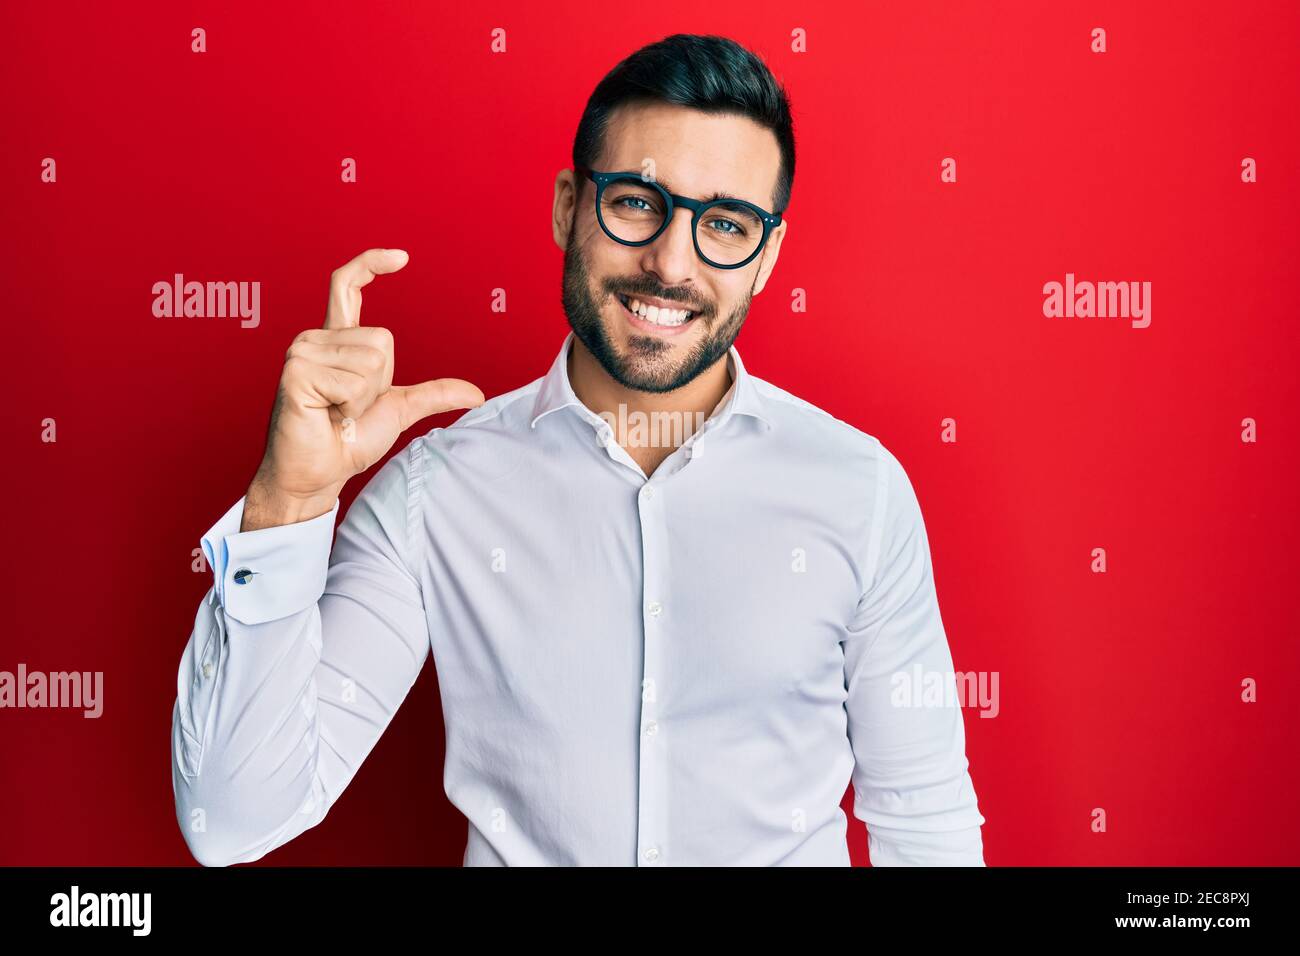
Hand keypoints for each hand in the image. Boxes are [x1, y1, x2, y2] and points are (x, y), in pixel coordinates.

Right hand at [242, 248, 483, 529]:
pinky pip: (352, 382)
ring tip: (337, 410)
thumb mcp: (399, 410)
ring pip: (370, 361)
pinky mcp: (296, 373)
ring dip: (362, 397)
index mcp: (336, 340)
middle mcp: (315, 339)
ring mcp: (302, 353)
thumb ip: (434, 394)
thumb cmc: (348, 440)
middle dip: (379, 381)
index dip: (372, 264)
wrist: (318, 473)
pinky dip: (350, 406)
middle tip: (350, 406)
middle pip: (383, 339)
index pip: (347, 285)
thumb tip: (477, 394)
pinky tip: (327, 414)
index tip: (403, 257)